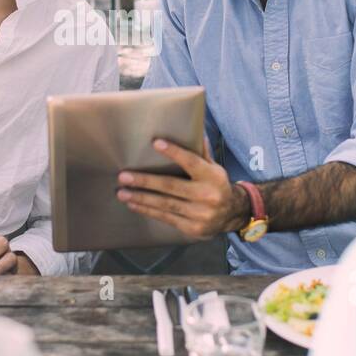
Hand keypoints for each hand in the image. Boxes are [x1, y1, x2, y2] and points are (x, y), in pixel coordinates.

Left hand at [116, 138, 249, 238]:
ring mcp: (199, 213)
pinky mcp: (192, 228)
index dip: (174, 152)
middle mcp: (207, 195)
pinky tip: (133, 204)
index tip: (155, 143)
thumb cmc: (216, 185)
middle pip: (171, 186)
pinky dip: (147, 211)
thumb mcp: (213, 167)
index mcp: (212, 176)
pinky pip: (166, 218)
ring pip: (165, 204)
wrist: (232, 214)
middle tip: (124, 176)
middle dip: (145, 181)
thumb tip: (193, 128)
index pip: (191, 161)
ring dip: (141, 198)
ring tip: (122, 192)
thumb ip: (201, 151)